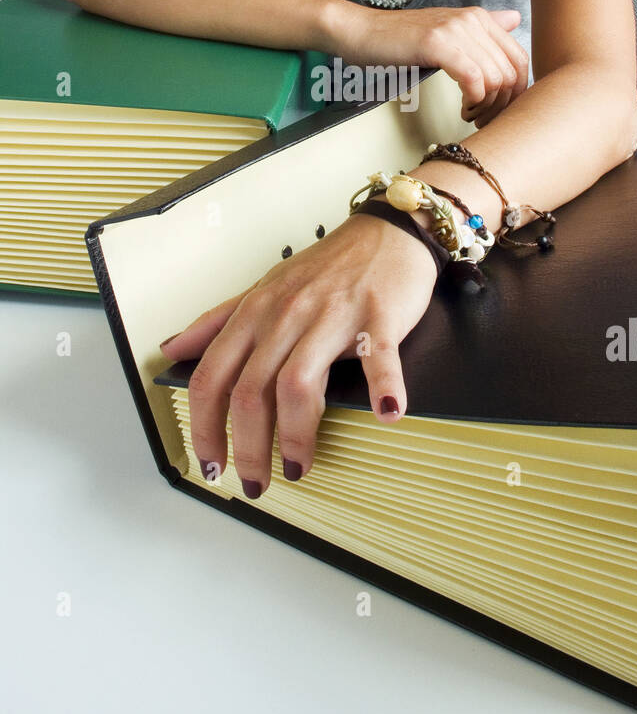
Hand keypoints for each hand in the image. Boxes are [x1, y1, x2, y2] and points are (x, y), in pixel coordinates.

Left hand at [158, 211, 438, 496]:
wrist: (386, 232)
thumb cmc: (327, 267)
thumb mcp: (265, 290)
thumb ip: (218, 322)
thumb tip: (173, 348)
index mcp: (256, 314)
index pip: (212, 377)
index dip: (204, 427)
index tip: (211, 463)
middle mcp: (287, 316)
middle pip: (251, 390)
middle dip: (247, 446)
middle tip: (256, 481)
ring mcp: (332, 316)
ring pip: (298, 382)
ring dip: (295, 434)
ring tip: (298, 466)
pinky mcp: (378, 317)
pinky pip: (377, 357)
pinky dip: (384, 388)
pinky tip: (386, 414)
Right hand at [338, 4, 529, 127]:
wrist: (360, 31)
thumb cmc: (399, 39)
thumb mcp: (446, 31)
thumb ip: (482, 28)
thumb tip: (514, 18)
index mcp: (479, 17)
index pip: (520, 58)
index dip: (517, 91)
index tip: (501, 110)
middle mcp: (473, 19)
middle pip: (511, 72)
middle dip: (503, 105)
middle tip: (484, 119)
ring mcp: (456, 30)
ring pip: (495, 78)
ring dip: (487, 107)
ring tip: (470, 115)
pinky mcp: (437, 44)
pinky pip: (474, 79)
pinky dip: (474, 101)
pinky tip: (463, 109)